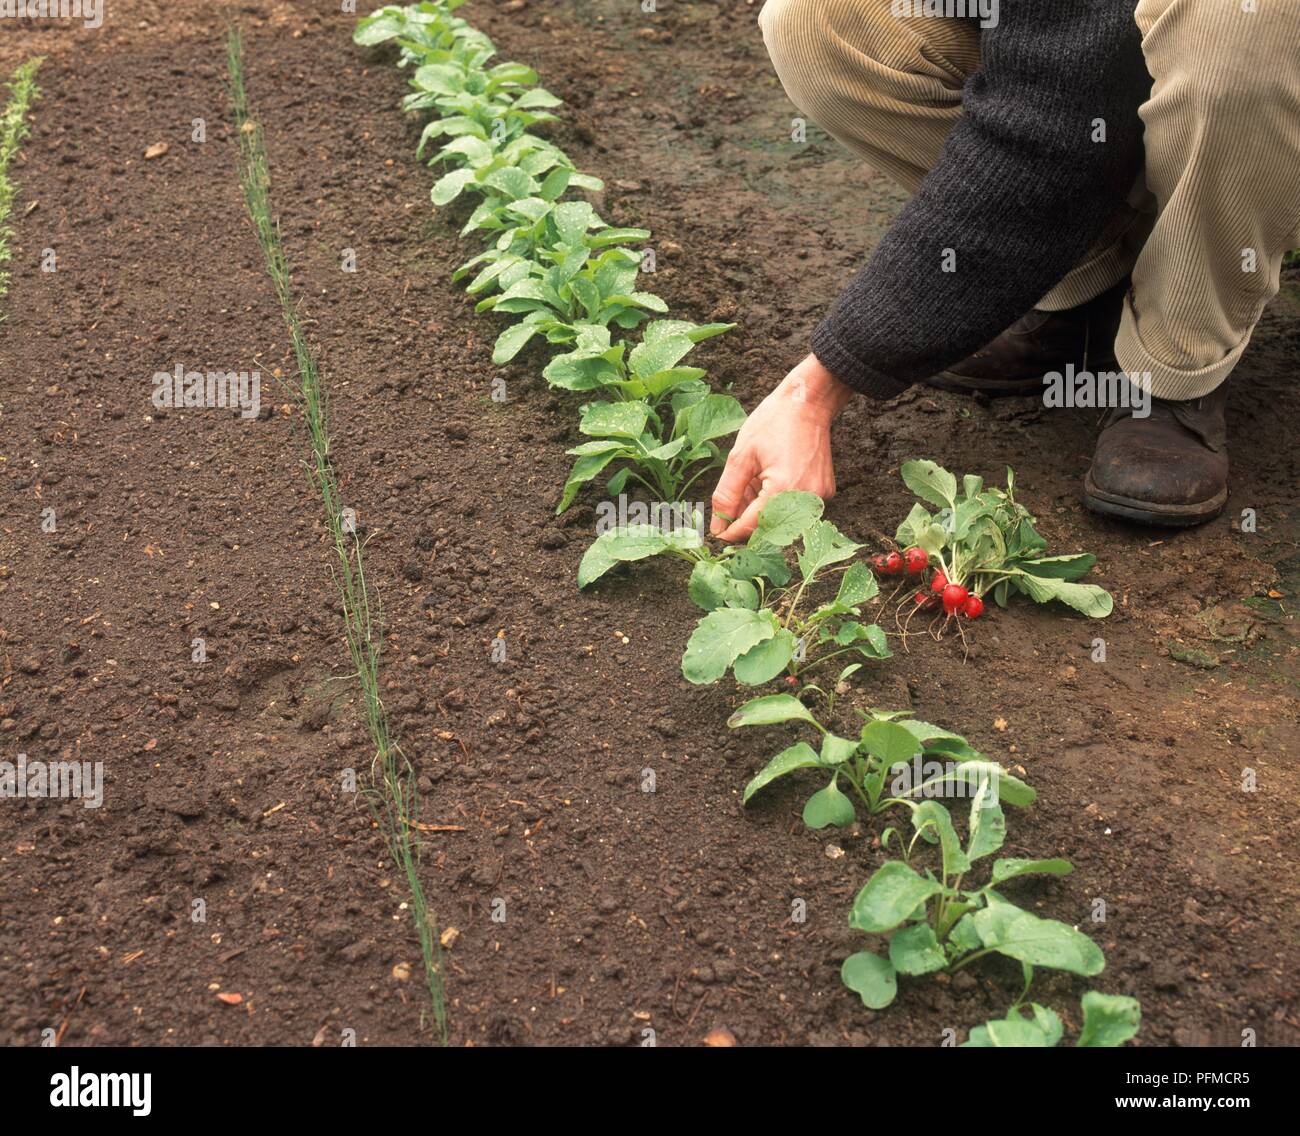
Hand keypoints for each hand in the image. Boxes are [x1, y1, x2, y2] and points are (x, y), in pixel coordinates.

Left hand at [710, 353, 854, 542]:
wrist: (807, 403)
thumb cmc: (773, 423)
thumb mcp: (740, 457)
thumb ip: (727, 495)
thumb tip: (717, 527)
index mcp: (784, 489)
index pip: (752, 526)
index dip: (730, 532)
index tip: (716, 533)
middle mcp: (806, 499)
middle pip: (767, 527)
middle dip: (746, 518)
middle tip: (735, 496)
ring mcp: (818, 497)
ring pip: (779, 519)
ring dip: (760, 509)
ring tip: (755, 479)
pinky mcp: (823, 493)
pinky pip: (793, 508)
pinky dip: (776, 501)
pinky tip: (769, 478)